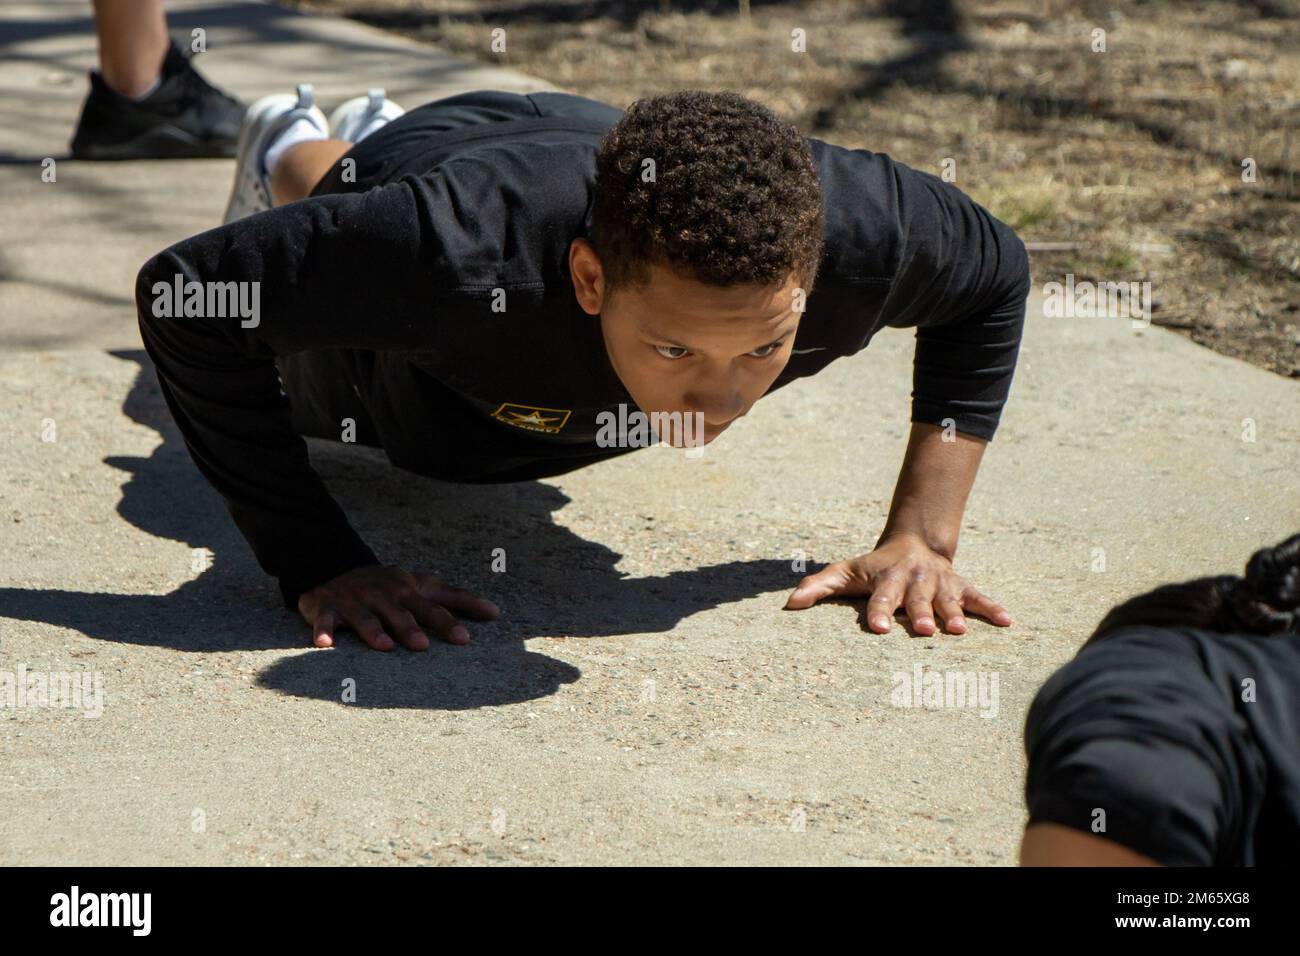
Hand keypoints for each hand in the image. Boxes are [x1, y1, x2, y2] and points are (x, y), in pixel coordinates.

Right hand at [297, 565, 500, 650]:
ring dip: (374, 631)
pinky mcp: (327, 608)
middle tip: (423, 646)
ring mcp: (355, 601)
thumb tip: (496, 612)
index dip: (448, 622)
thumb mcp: (422, 586)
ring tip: (385, 646)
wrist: (334, 568)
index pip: (432, 606)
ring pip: (365, 618)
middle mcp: (383, 594)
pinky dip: (323, 631)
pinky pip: (324, 621)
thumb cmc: (389, 586)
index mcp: (408, 590)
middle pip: (400, 612)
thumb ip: (457, 599)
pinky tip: (325, 644)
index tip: (465, 639)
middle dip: (411, 627)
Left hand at [782, 533, 1011, 635]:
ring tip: (960, 631)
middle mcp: (915, 581)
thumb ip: (818, 587)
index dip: (879, 611)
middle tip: (923, 630)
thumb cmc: (873, 568)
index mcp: (886, 579)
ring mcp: (940, 584)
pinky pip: (978, 597)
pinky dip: (992, 608)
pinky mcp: (960, 587)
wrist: (914, 543)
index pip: (880, 597)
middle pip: (917, 599)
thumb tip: (789, 605)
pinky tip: (1008, 621)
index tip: (879, 628)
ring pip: (948, 600)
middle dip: (921, 613)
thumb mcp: (844, 571)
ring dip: (954, 614)